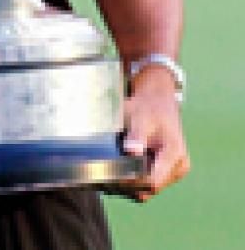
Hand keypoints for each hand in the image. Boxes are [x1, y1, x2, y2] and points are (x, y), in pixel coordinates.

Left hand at [118, 65, 189, 201]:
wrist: (157, 101)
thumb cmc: (147, 107)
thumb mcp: (139, 116)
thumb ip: (136, 135)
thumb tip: (132, 151)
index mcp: (175, 153)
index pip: (152, 181)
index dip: (131, 181)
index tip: (112, 173)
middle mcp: (179, 166)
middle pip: (150, 188)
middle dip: (129, 183)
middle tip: (110, 168)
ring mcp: (175, 171)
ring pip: (149, 188)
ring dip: (132, 181)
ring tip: (118, 162)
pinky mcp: (168, 172)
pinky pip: (149, 183)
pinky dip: (136, 177)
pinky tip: (125, 164)